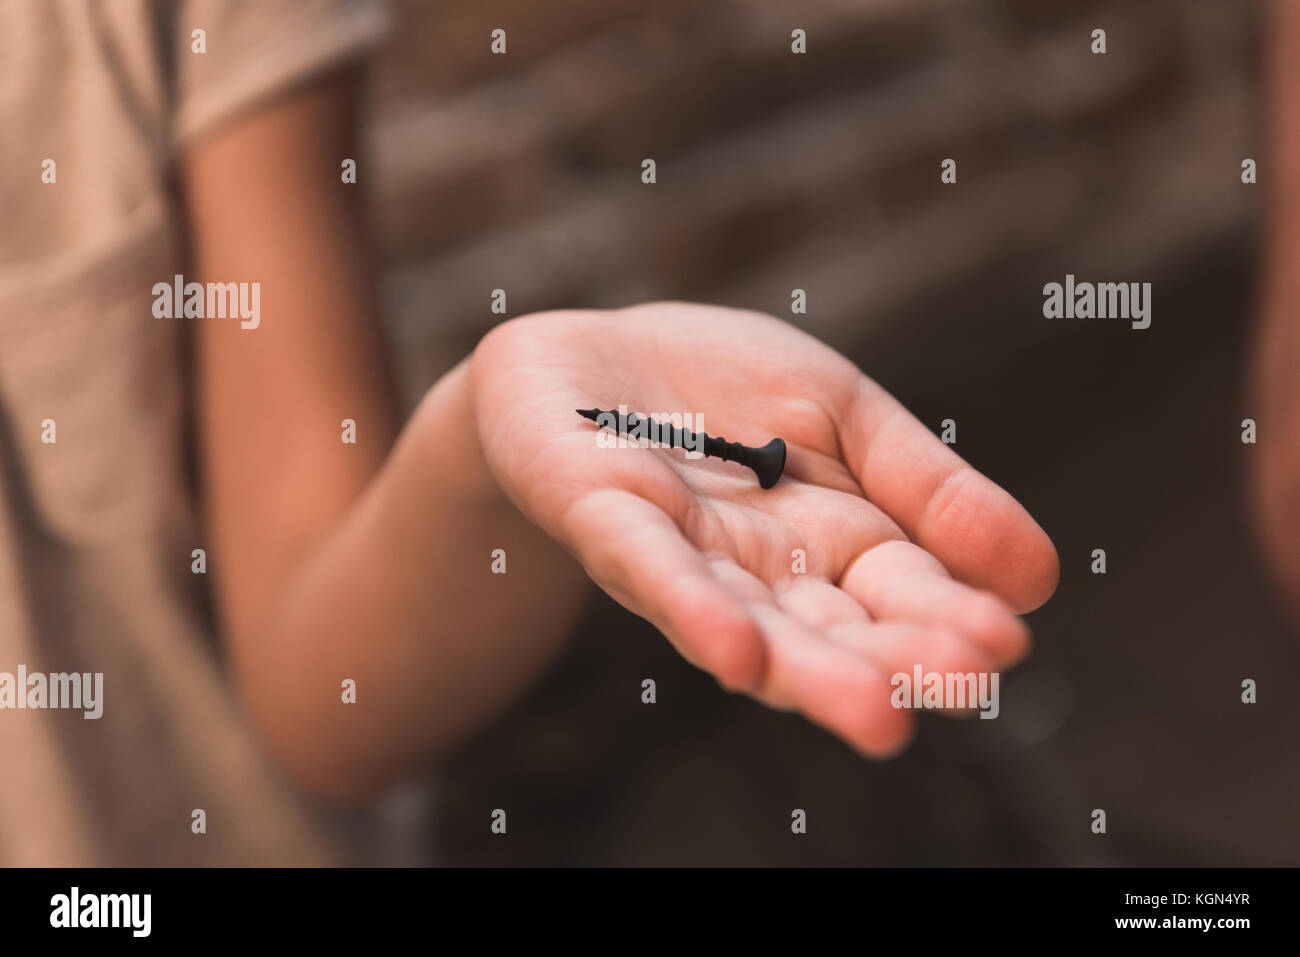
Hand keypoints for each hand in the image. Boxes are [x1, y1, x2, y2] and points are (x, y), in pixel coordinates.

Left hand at [470, 302, 1058, 755]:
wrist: (588, 365)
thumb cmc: (721, 395)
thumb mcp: (844, 412)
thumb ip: (927, 484)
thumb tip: (1041, 574)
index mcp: (832, 543)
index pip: (902, 592)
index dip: (949, 617)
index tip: (1006, 641)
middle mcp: (763, 574)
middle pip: (833, 631)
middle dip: (891, 660)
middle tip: (959, 685)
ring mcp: (684, 559)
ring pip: (752, 626)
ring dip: (810, 671)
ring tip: (875, 712)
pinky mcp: (607, 524)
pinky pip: (652, 574)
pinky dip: (694, 611)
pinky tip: (737, 651)